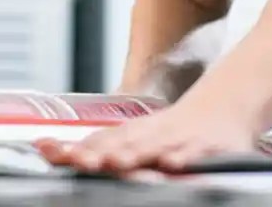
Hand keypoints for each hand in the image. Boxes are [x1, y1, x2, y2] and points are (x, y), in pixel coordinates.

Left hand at [34, 99, 260, 174]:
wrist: (224, 106)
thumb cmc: (175, 130)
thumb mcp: (137, 135)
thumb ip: (98, 145)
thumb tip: (47, 149)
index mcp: (134, 134)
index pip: (100, 141)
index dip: (76, 149)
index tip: (50, 153)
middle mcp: (153, 136)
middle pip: (122, 145)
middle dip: (99, 154)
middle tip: (78, 161)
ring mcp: (179, 141)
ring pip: (154, 148)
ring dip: (134, 155)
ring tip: (115, 163)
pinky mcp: (208, 148)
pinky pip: (195, 155)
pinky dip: (184, 159)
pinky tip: (172, 165)